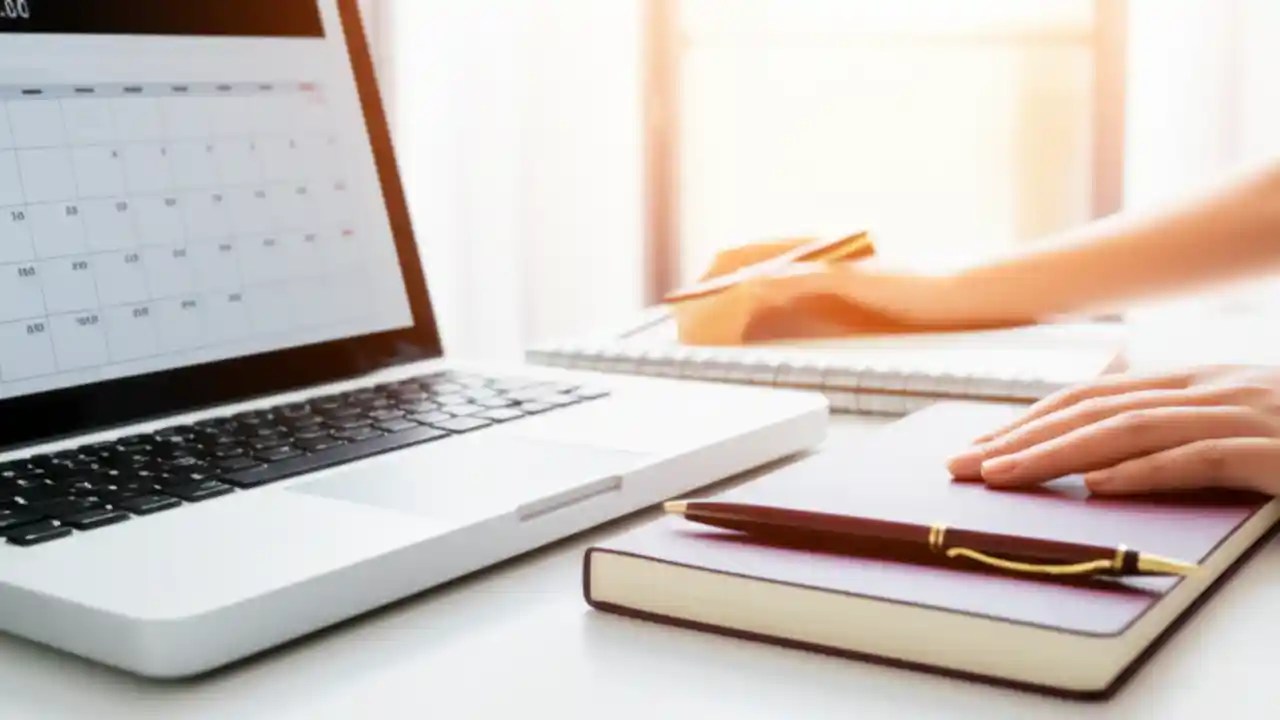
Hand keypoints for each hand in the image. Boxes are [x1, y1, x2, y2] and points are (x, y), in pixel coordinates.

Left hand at [946, 365, 1279, 495]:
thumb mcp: (1228, 421)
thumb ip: (1169, 431)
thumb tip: (1102, 464)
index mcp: (1191, 378)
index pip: (1090, 397)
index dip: (1028, 422)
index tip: (980, 449)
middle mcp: (1206, 386)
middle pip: (1093, 409)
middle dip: (1020, 438)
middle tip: (964, 467)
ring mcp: (1239, 412)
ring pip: (1128, 430)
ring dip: (1058, 456)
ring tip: (1005, 478)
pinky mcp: (1271, 448)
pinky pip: (1197, 458)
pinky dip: (1144, 472)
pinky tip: (1099, 487)